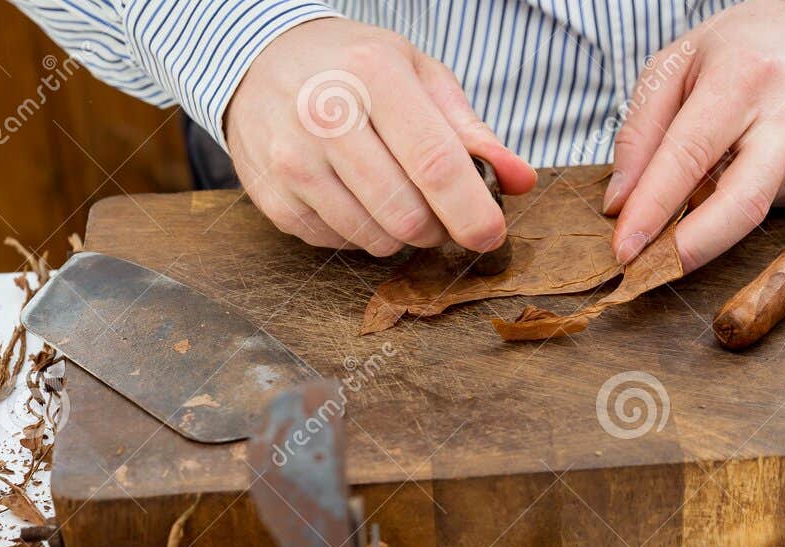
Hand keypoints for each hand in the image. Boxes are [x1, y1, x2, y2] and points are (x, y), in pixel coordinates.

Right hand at [224, 18, 535, 256]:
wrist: (264, 63)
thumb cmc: (355, 69)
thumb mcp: (418, 76)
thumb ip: (470, 130)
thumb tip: (520, 180)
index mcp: (373, 74)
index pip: (435, 163)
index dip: (471, 211)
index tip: (491, 234)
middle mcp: (325, 116)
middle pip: (407, 214)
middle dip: (437, 228)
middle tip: (438, 210)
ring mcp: (293, 161)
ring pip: (375, 239)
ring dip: (400, 234)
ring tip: (392, 196)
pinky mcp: (274, 199)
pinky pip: (340, 244)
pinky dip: (360, 233)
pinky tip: (352, 196)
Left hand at [605, 0, 784, 272]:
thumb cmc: (738, 49)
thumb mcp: (674, 65)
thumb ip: (639, 133)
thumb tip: (620, 205)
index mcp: (744, 76)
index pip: (690, 156)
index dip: (653, 209)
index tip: (624, 249)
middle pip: (741, 205)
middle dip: (691, 250)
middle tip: (648, 273)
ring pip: (746, 212)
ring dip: (706, 214)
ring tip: (703, 173)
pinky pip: (767, 208)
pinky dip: (736, 200)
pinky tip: (742, 164)